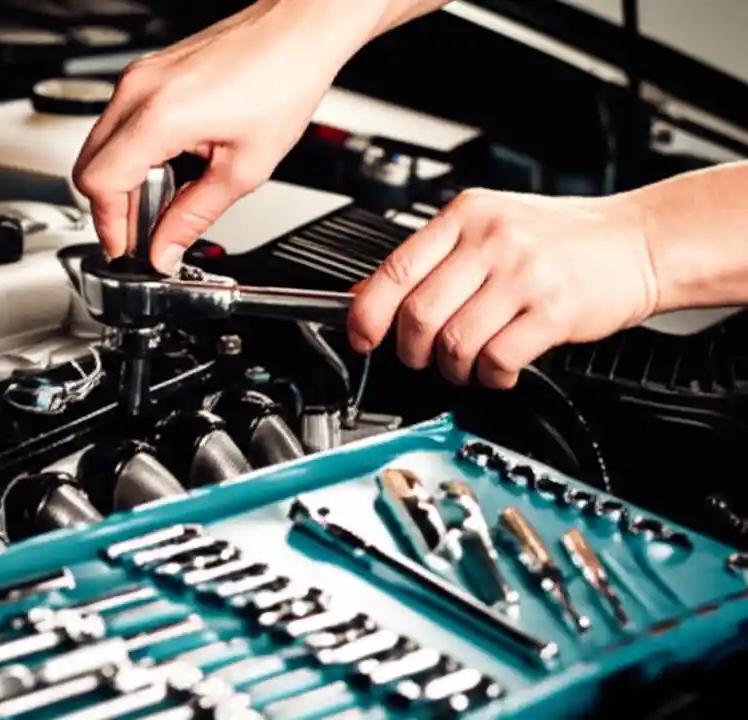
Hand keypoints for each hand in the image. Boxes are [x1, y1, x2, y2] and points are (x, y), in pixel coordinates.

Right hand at [72, 0, 386, 271]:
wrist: (296, 31)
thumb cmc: (282, 79)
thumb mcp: (244, 168)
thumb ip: (194, 216)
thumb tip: (164, 250)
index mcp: (158, 116)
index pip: (99, 184)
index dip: (110, 225)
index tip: (127, 247)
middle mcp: (137, 91)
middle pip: (88, 167)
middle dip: (110, 207)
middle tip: (143, 231)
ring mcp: (137, 77)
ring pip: (98, 146)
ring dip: (121, 181)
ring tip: (162, 198)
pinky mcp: (146, 73)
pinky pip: (116, 124)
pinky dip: (130, 154)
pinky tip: (166, 166)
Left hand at [347, 188, 660, 388]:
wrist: (638, 241)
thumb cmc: (561, 239)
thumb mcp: (488, 228)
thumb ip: (432, 259)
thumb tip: (366, 295)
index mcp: (466, 216)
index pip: (394, 270)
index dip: (366, 313)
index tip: (360, 337)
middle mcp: (491, 241)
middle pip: (418, 315)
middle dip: (411, 351)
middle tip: (423, 357)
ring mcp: (523, 275)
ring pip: (454, 342)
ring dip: (452, 369)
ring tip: (466, 365)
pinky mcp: (554, 310)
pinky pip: (498, 359)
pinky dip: (490, 376)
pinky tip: (499, 370)